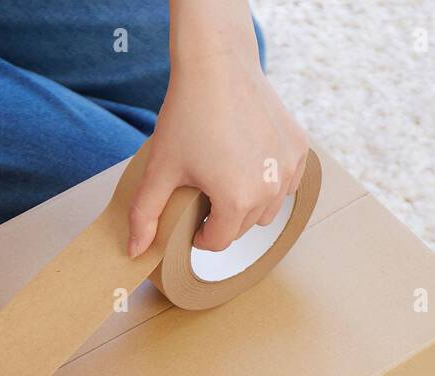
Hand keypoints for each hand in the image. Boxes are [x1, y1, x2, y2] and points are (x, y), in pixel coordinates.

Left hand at [128, 11, 308, 255]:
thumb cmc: (188, 113)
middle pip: (243, 228)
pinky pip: (287, 183)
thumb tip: (135, 252)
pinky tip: (249, 161)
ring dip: (249, 203)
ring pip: (269, 209)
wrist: (217, 64)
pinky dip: (271, 181)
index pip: (218, 242)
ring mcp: (289, 169)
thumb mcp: (160, 167)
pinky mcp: (299, 149)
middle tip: (205, 192)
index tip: (191, 218)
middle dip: (223, 218)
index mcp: (236, 200)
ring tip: (227, 177)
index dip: (199, 234)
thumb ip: (145, 214)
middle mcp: (270, 190)